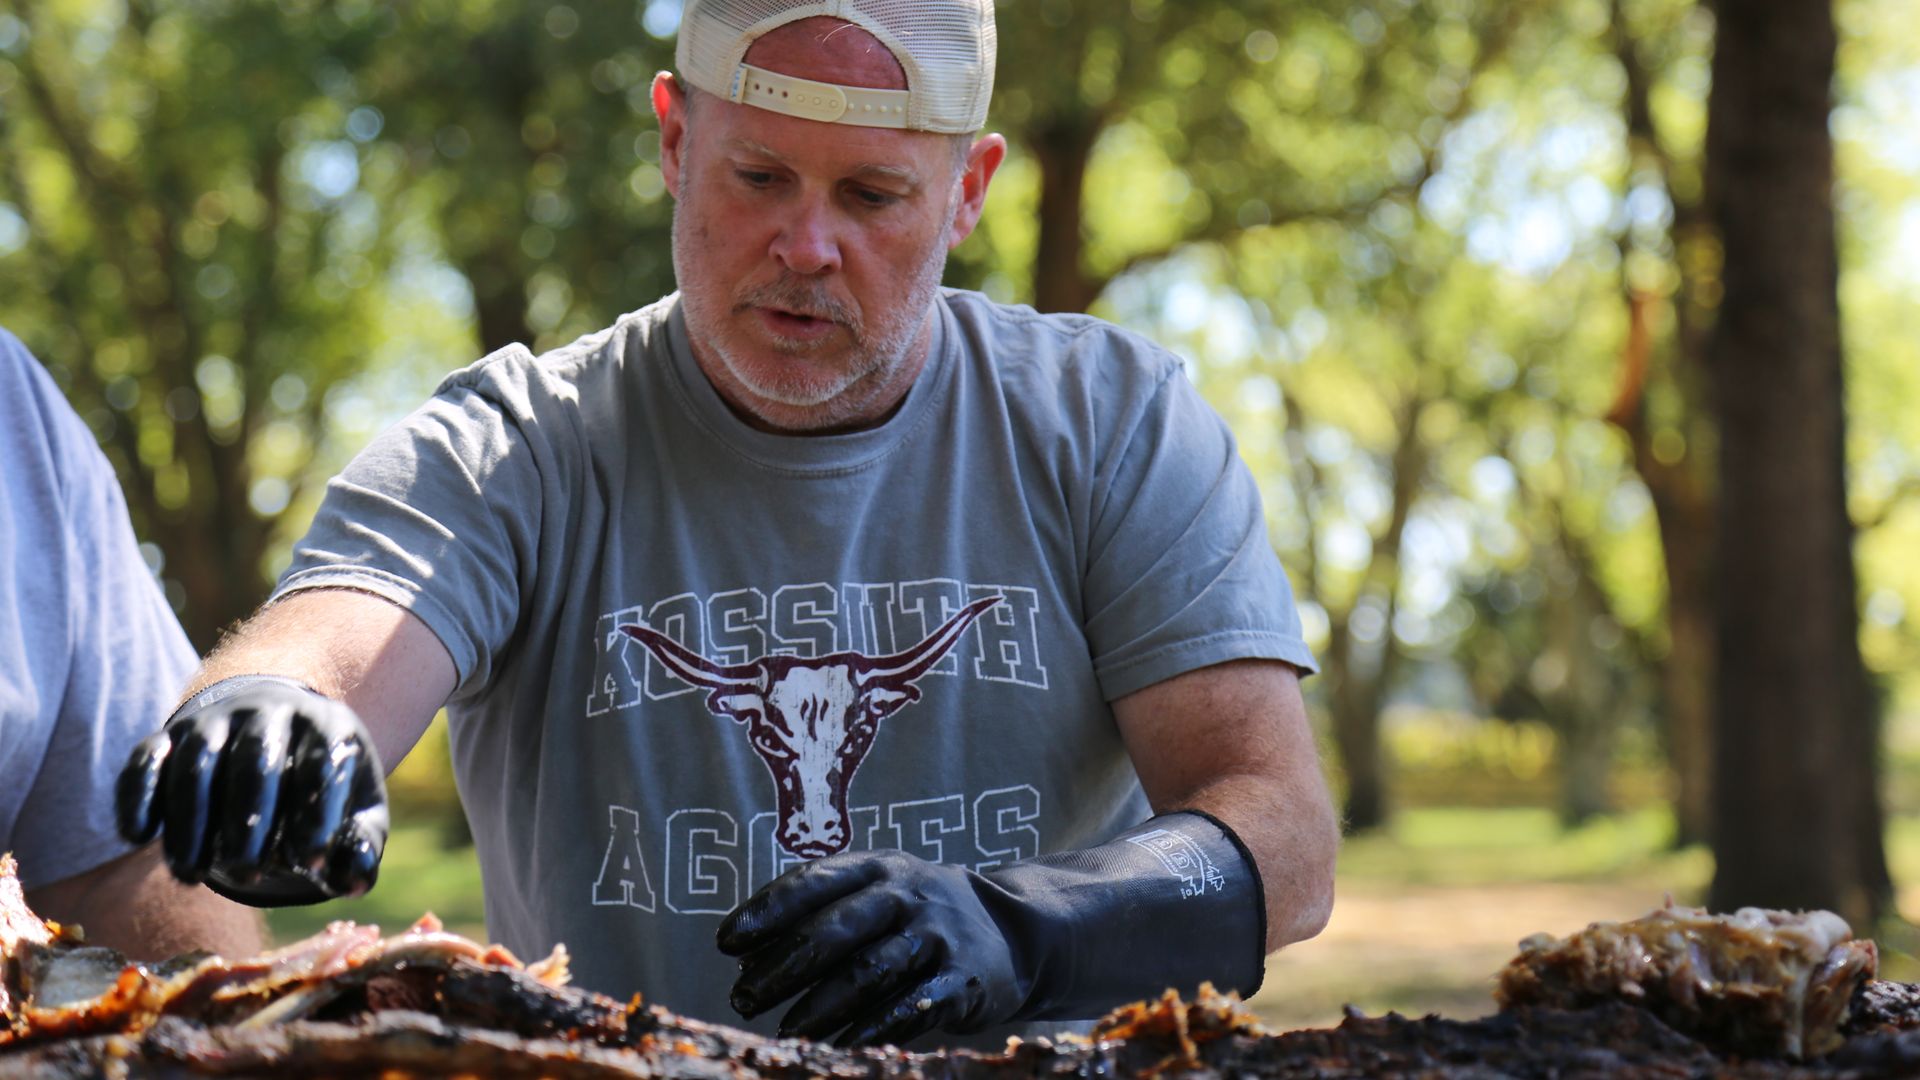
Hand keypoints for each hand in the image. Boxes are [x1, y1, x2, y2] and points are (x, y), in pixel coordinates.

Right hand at [115, 675, 388, 906]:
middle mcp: (270, 712)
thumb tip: (354, 884)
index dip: (316, 814)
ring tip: (190, 875)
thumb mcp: (355, 808)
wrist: (274, 724)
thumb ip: (360, 845)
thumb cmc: (318, 783)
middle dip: (249, 820)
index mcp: (326, 726)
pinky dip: (138, 794)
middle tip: (247, 874)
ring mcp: (215, 719)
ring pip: (197, 762)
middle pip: (255, 760)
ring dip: (189, 820)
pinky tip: (137, 835)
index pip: (322, 764)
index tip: (311, 862)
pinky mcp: (169, 734)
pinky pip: (148, 759)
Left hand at [716, 850, 1029, 1045]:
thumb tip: (747, 965)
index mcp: (875, 867)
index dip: (767, 910)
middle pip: (838, 928)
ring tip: (788, 1031)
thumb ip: (817, 920)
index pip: (813, 882)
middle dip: (786, 966)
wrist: (1010, 928)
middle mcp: (906, 893)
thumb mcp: (873, 896)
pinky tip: (844, 1045)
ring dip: (824, 1004)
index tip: (727, 942)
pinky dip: (876, 1026)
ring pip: (872, 969)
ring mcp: (938, 933)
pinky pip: (915, 1003)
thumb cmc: (914, 914)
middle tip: (744, 999)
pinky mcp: (964, 976)